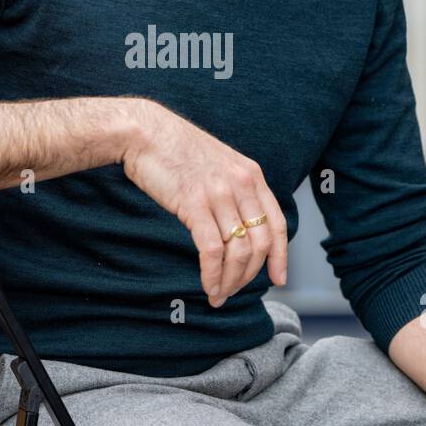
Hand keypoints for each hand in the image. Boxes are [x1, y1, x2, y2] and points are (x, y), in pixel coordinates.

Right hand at [122, 100, 287, 305]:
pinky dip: (212, 274)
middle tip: (234, 291)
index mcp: (251, 175)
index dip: (280, 256)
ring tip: (219, 294)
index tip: (278, 278)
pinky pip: (212, 250)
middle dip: (250, 275)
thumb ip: (234, 190)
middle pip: (260, 243)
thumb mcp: (219, 165)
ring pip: (238, 250)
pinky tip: (208, 285)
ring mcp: (219, 193)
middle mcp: (241, 184)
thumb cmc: (176, 150)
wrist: (145, 132)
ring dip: (231, 280)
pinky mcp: (194, 203)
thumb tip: (239, 226)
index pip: (277, 223)